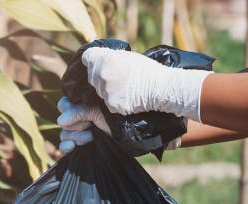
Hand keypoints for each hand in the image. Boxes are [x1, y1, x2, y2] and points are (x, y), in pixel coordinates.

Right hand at [56, 96, 110, 152]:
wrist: (126, 134)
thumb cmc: (114, 118)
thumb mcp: (97, 110)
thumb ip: (78, 112)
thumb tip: (60, 121)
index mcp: (80, 106)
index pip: (63, 105)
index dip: (68, 109)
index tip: (80, 112)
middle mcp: (78, 119)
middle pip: (64, 123)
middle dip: (77, 126)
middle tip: (90, 125)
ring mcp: (77, 133)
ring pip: (64, 135)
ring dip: (77, 137)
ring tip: (91, 137)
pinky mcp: (79, 146)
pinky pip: (64, 147)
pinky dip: (66, 147)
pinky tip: (72, 147)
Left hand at [81, 47, 211, 121]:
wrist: (160, 88)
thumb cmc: (147, 69)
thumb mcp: (127, 55)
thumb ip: (110, 56)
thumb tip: (98, 58)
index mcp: (105, 59)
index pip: (87, 58)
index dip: (93, 60)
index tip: (98, 62)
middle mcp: (102, 75)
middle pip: (91, 75)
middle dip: (100, 75)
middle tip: (116, 77)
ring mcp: (105, 91)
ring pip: (99, 90)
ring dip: (106, 89)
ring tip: (123, 87)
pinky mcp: (111, 105)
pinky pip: (107, 102)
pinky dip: (114, 100)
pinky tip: (126, 97)